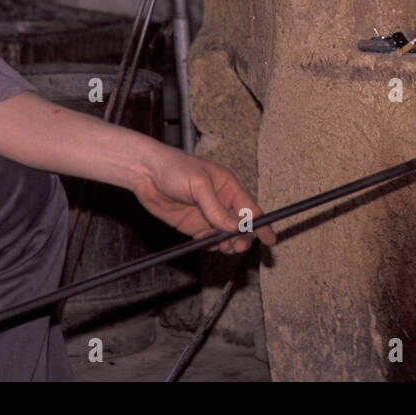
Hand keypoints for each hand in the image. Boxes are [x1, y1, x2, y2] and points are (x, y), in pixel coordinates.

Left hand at [129, 146, 277, 253]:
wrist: (145, 173)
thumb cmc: (173, 168)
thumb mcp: (198, 184)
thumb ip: (215, 208)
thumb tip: (233, 227)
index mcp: (227, 186)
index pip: (251, 208)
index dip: (262, 224)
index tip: (270, 239)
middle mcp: (220, 201)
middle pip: (240, 225)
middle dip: (243, 237)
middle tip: (237, 245)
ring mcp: (207, 215)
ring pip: (225, 235)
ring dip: (228, 243)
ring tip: (224, 247)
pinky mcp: (193, 225)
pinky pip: (208, 239)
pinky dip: (212, 245)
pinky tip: (209, 245)